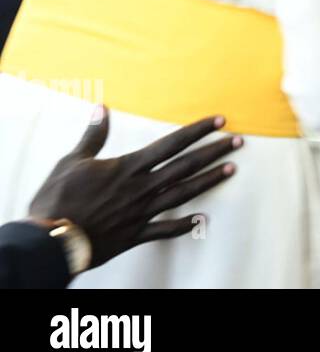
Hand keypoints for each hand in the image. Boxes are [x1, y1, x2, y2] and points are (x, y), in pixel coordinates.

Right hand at [27, 109, 240, 269]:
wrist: (49, 241)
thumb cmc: (57, 200)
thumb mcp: (72, 161)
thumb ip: (93, 136)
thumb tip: (101, 109)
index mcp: (128, 167)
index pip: (171, 143)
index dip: (197, 131)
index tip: (220, 122)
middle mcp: (141, 188)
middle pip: (186, 166)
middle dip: (214, 152)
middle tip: (238, 142)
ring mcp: (141, 212)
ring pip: (183, 193)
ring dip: (209, 181)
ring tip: (231, 170)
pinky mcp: (135, 234)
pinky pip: (165, 230)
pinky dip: (184, 225)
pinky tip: (201, 220)